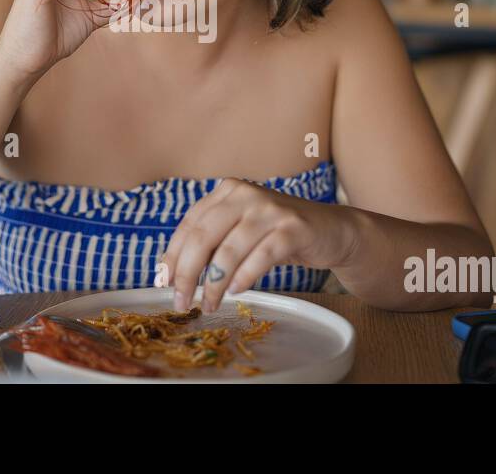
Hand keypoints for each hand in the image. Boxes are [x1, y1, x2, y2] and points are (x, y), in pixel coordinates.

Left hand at [158, 179, 358, 312]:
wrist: (331, 230)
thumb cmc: (278, 233)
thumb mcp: (241, 230)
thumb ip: (212, 242)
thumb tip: (174, 273)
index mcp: (227, 191)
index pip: (189, 224)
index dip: (173, 255)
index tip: (163, 282)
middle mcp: (245, 194)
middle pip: (203, 237)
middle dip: (187, 273)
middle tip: (181, 301)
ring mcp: (270, 210)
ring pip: (229, 250)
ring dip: (215, 283)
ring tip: (210, 304)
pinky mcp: (293, 228)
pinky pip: (261, 256)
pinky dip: (245, 276)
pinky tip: (236, 292)